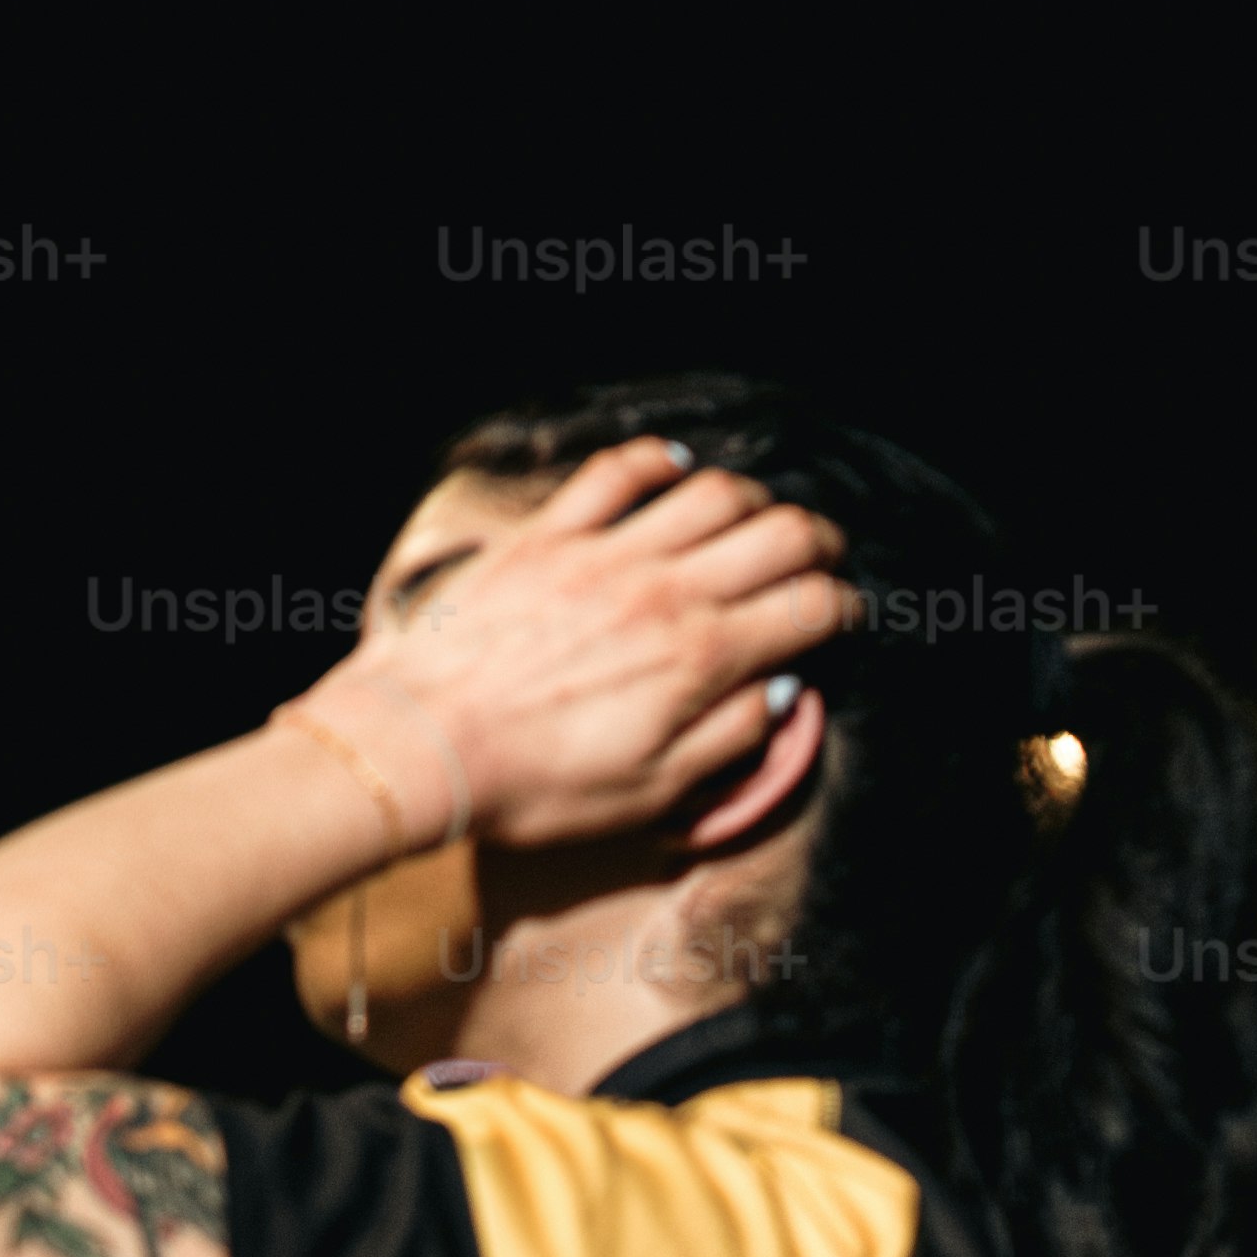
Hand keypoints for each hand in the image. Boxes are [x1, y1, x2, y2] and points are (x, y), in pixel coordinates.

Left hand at [310, 439, 847, 859]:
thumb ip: (727, 740)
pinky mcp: (548, 537)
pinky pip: (618, 472)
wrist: (417, 749)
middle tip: (814, 562)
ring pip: (714, 493)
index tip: (837, 618)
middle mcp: (667, 591)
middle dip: (817, 544)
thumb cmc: (529, 786)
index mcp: (701, 657)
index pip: (810, 607)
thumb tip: (781, 693)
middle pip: (782, 535)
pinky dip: (657, 462)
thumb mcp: (647, 794)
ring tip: (751, 522)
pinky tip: (673, 470)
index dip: (840, 609)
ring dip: (750, 502)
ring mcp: (606, 554)